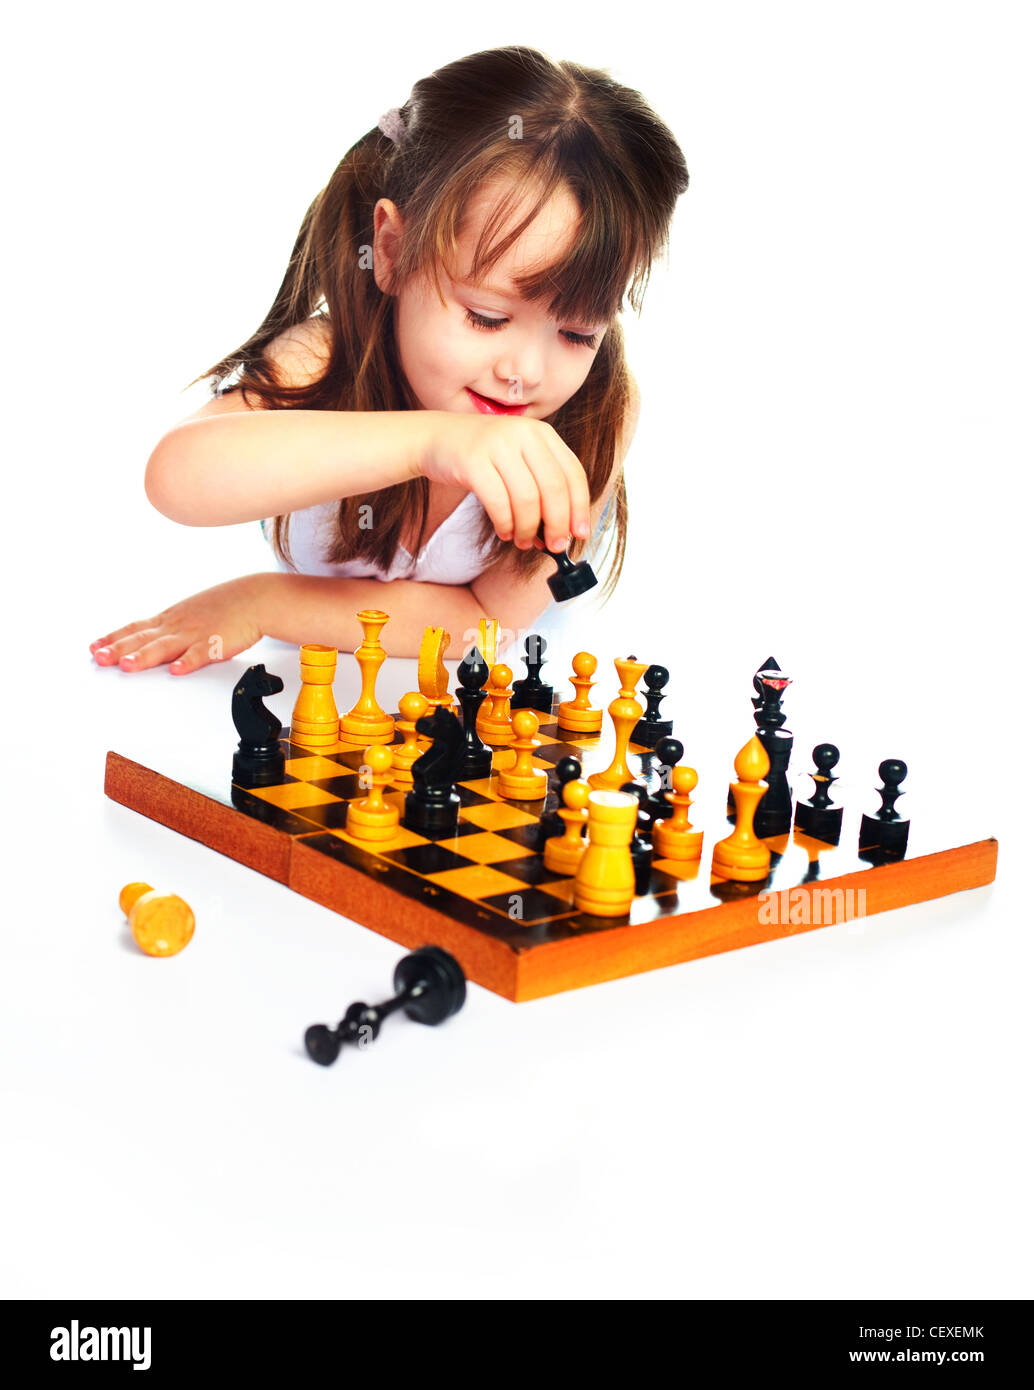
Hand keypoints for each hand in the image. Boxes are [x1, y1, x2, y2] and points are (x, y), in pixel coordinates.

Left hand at [90, 574, 268, 674]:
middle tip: (100, 659)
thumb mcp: (190, 613)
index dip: (113, 638)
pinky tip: (177, 670)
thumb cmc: (224, 606)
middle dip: (119, 649)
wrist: (255, 598)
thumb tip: (148, 639)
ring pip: (166, 647)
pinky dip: (188, 662)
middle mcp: (177, 626)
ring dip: (145, 656)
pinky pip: (201, 654)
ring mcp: (196, 634)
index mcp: (170, 619)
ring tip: (127, 666)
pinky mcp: (216, 643)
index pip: (135, 628)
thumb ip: (169, 628)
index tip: (94, 648)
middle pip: (144, 639)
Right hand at [419, 412, 591, 552]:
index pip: (573, 473)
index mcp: (541, 434)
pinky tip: (504, 532)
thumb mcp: (518, 458)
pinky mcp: (473, 461)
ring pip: (527, 498)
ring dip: (528, 529)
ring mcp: (498, 444)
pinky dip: (505, 524)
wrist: (435, 437)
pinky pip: (498, 502)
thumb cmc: (482, 456)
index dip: (580, 507)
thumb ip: (541, 486)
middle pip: (554, 488)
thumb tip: (561, 530)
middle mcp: (523, 434)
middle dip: (557, 524)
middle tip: (554, 546)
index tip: (579, 534)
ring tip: (523, 541)